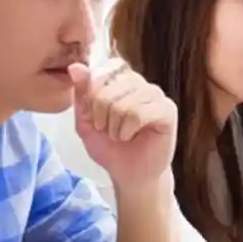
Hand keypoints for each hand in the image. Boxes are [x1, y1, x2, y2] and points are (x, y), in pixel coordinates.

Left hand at [69, 59, 176, 186]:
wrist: (129, 175)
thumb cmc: (110, 148)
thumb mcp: (85, 121)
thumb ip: (81, 94)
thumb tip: (75, 67)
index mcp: (121, 81)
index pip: (107, 66)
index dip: (94, 88)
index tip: (93, 113)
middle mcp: (140, 83)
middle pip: (110, 84)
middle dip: (100, 112)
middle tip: (106, 129)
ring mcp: (155, 95)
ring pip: (125, 100)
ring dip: (114, 125)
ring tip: (118, 135)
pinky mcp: (167, 111)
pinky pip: (140, 112)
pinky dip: (128, 129)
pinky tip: (129, 136)